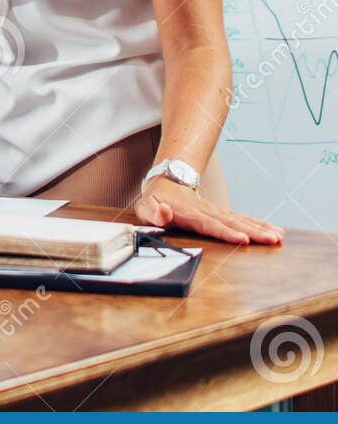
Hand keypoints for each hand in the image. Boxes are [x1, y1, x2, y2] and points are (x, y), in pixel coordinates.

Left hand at [134, 178, 283, 245]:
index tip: (242, 239)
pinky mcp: (223, 214)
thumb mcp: (145, 207)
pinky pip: (243, 219)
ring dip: (261, 228)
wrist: (165, 183)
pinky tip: (276, 231)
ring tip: (278, 237)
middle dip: (253, 232)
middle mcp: (207, 212)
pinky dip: (259, 224)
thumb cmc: (155, 201)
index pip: (210, 224)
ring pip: (241, 220)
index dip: (226, 232)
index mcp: (190, 213)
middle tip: (272, 239)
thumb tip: (164, 214)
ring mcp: (217, 212)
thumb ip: (153, 212)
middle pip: (232, 222)